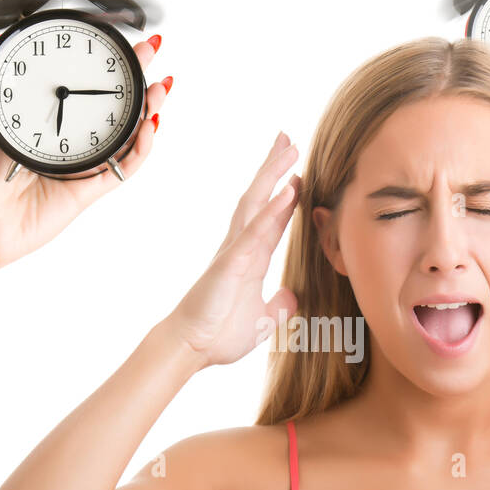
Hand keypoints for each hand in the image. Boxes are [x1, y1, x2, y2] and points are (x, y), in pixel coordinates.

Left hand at [0, 38, 168, 270]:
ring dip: (151, 107)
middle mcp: (73, 137)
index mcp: (50, 117)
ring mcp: (86, 162)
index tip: (119, 37)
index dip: (105, 60)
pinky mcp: (92, 187)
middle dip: (140, 75)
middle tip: (153, 48)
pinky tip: (149, 126)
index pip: (83, 82)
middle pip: (117, 102)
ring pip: (130, 132)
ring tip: (161, 86)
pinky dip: (142, 147)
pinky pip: (126, 166)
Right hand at [162, 131, 300, 366]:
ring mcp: (235, 252)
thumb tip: (292, 296)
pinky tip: (288, 190)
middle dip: (275, 169)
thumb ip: (278, 307)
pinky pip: (255, 232)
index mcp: (251, 259)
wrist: (190, 348)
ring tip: (290, 149)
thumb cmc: (218, 334)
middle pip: (262, 198)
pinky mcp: (231, 263)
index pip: (272, 219)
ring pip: (256, 204)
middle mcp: (242, 248)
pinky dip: (272, 210)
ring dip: (273, 175)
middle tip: (290, 141)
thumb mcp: (261, 321)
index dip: (286, 196)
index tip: (298, 173)